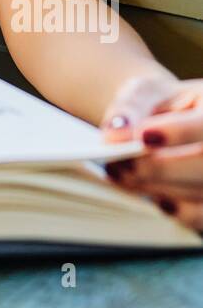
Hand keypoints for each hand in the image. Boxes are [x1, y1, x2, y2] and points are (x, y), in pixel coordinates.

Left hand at [100, 68, 202, 230]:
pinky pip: (200, 215)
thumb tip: (114, 133)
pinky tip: (152, 195)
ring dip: (155, 187)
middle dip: (159, 167)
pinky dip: (173, 208)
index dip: (177, 132)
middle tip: (119, 163)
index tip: (143, 136)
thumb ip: (131, 106)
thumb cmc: (160, 103)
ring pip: (200, 191)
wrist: (170, 120)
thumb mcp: (145, 92)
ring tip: (119, 173)